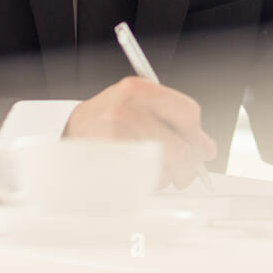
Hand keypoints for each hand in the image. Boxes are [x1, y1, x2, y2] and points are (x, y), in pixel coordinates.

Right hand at [63, 76, 216, 190]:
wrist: (64, 140)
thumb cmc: (105, 125)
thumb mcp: (138, 110)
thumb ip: (173, 124)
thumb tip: (207, 148)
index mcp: (138, 88)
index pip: (188, 112)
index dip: (197, 135)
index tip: (198, 148)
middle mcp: (126, 108)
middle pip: (180, 146)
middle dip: (188, 166)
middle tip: (185, 174)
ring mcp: (115, 136)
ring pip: (165, 167)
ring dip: (168, 177)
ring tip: (156, 173)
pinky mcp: (106, 161)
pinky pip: (144, 181)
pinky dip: (149, 184)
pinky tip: (138, 177)